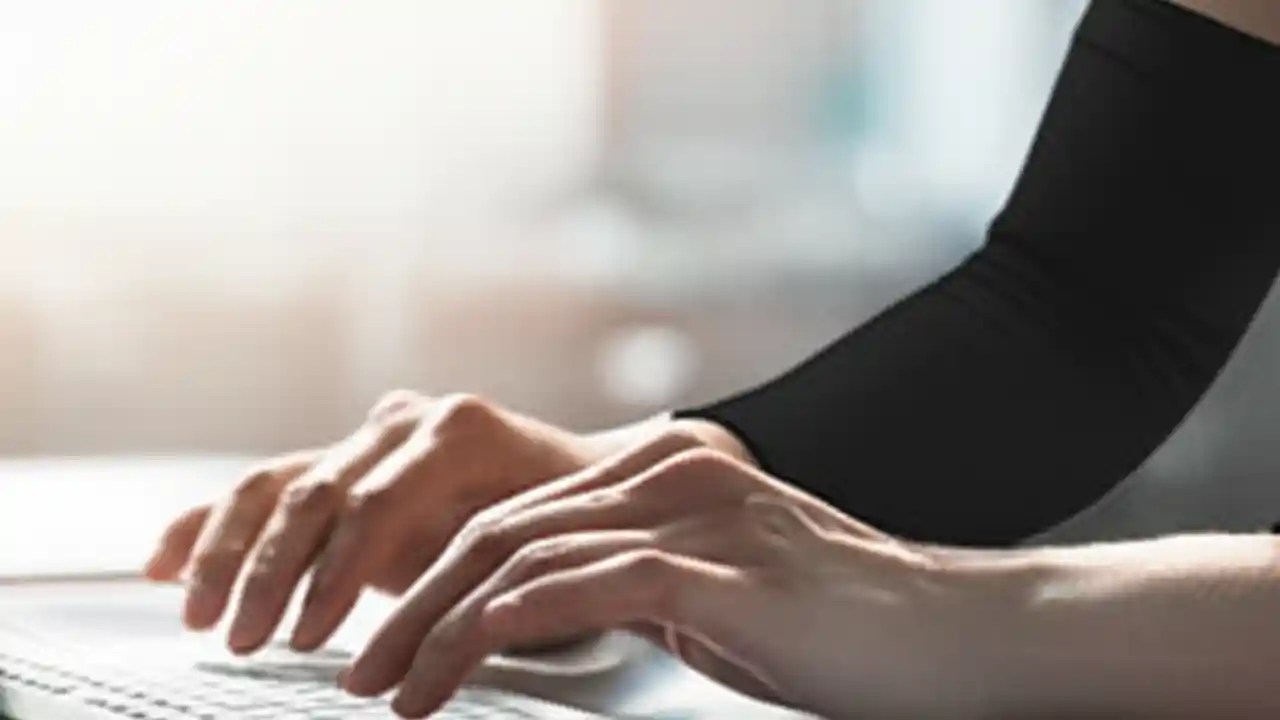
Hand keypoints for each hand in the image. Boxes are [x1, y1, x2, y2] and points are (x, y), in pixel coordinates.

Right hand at [145, 391, 615, 652]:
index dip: (336, 572)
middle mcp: (405, 422)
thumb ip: (489, 572)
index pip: (377, 501)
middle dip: (272, 574)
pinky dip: (210, 524)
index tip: (310, 637)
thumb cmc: (569, 522)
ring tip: (197, 617)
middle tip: (244, 640)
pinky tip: (162, 563)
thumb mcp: (542, 544)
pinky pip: (266, 487)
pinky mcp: (343, 466)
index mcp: (457, 431)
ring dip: (227, 554)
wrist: (580, 482)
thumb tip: (449, 637)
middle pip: (316, 491)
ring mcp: (368, 439)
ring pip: (276, 485)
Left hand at [340, 429, 963, 718]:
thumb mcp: (715, 596)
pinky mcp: (715, 569)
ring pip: (524, 559)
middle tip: (357, 667)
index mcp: (666, 468)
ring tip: (386, 690)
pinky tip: (456, 666)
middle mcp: (671, 472)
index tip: (389, 635)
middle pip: (501, 528)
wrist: (952, 638)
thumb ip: (637, 583)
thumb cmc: (837, 632)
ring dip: (438, 629)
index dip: (441, 574)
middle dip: (415, 602)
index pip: (521, 514)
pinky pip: (582, 588)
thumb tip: (545, 613)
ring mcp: (693, 513)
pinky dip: (503, 627)